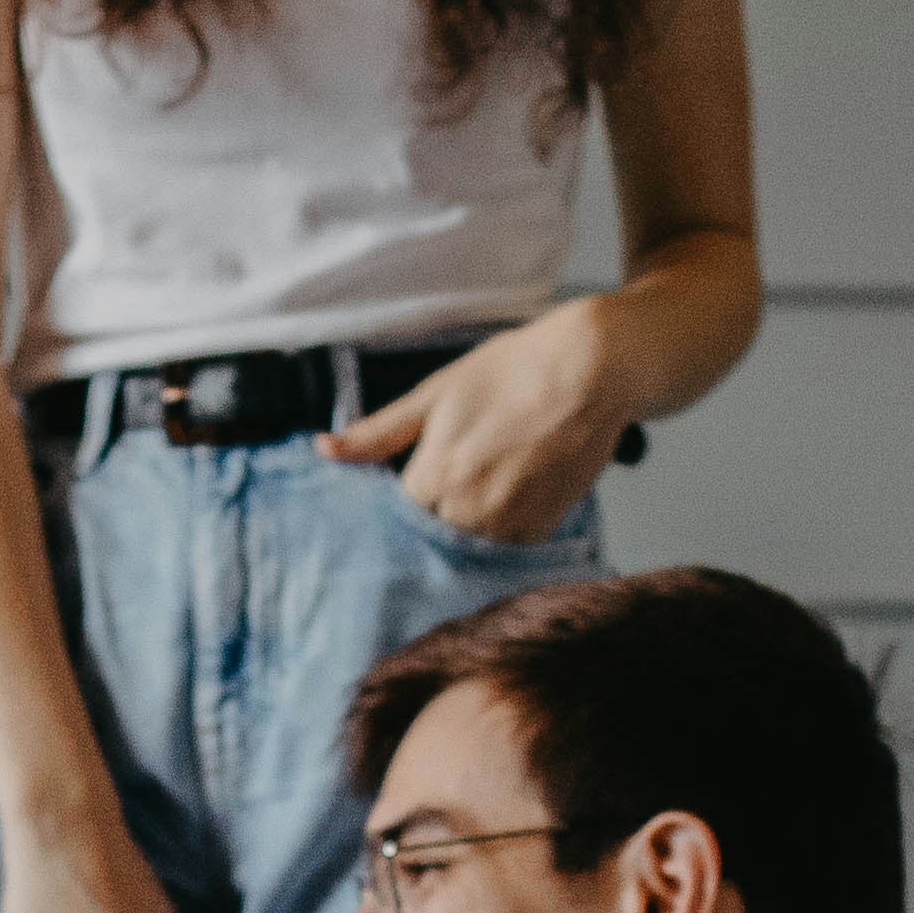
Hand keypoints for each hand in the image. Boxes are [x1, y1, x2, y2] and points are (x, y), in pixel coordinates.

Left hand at [325, 300, 627, 539]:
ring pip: (470, 540)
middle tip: (466, 466)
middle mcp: (468, 509)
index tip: (423, 471)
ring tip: (493, 472)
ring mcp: (508, 523)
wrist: (590, 369)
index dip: (410, 489)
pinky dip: (507, 522)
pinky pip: (508, 543)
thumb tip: (323, 449)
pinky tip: (518, 483)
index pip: (400, 512)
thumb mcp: (436, 392)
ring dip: (472, 517)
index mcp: (433, 477)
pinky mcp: (542, 528)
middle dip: (439, 506)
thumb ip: (378, 432)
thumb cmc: (512, 371)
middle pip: (434, 529)